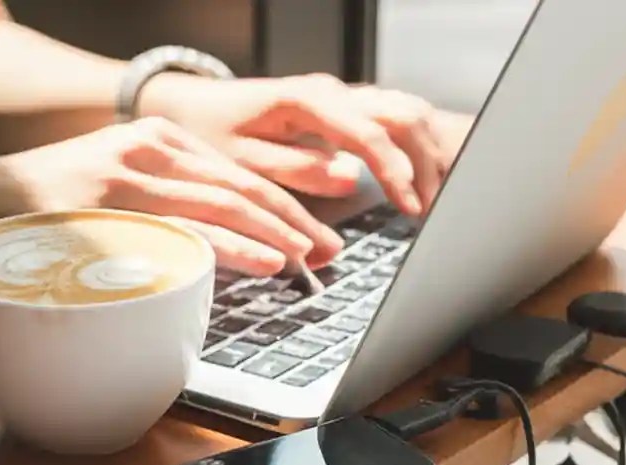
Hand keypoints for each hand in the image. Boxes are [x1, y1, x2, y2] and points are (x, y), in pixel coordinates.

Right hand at [0, 118, 342, 274]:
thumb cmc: (50, 210)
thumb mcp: (120, 192)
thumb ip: (170, 207)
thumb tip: (225, 247)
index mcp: (161, 142)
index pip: (240, 174)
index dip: (287, 206)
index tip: (317, 236)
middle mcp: (152, 147)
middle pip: (244, 186)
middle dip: (296, 222)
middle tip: (331, 253)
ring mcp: (132, 171)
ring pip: (225, 204)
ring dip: (277, 235)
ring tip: (311, 261)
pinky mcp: (112, 200)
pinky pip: (189, 228)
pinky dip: (234, 247)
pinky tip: (267, 262)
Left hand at [144, 74, 462, 214]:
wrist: (194, 107)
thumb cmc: (211, 135)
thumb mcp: (241, 160)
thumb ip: (296, 169)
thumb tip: (350, 178)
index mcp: (308, 101)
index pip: (371, 133)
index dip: (396, 173)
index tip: (411, 210)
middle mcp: (333, 92)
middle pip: (403, 115)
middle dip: (425, 164)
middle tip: (430, 211)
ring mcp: (342, 96)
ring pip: (406, 113)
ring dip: (426, 155)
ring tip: (430, 201)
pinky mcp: (346, 108)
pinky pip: (394, 120)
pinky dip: (414, 149)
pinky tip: (417, 183)